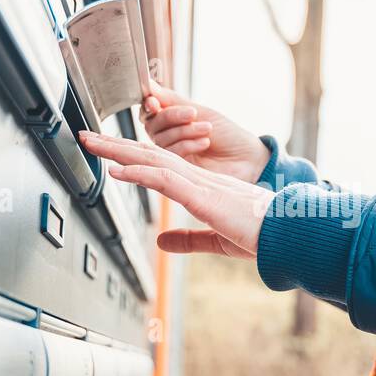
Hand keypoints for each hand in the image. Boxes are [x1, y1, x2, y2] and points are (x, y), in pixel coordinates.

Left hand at [78, 128, 273, 258]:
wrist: (288, 234)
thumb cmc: (262, 234)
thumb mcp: (215, 239)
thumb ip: (187, 239)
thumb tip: (161, 241)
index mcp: (201, 186)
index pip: (158, 165)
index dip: (130, 156)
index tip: (106, 152)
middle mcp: (199, 178)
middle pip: (149, 155)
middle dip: (115, 145)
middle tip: (86, 135)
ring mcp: (201, 184)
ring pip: (153, 160)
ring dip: (119, 151)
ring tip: (92, 143)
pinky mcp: (205, 197)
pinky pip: (167, 180)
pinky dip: (140, 173)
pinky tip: (119, 170)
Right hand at [138, 77, 270, 182]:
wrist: (246, 157)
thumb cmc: (227, 134)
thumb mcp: (201, 111)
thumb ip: (173, 100)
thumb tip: (150, 85)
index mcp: (173, 121)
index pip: (149, 111)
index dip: (149, 105)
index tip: (154, 102)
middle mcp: (169, 137)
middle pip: (152, 124)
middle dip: (172, 116)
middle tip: (193, 114)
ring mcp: (173, 154)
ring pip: (161, 139)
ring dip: (185, 131)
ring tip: (207, 129)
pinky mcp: (178, 170)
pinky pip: (171, 154)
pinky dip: (187, 145)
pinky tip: (204, 143)